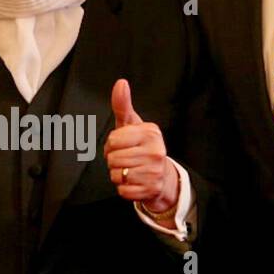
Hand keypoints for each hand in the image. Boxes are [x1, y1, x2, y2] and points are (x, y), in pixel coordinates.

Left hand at [103, 78, 178, 214]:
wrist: (161, 175)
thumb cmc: (142, 146)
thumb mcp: (132, 125)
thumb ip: (123, 105)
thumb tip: (121, 83)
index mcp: (151, 132)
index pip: (112, 140)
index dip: (112, 145)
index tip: (123, 145)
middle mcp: (156, 151)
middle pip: (112, 159)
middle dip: (114, 161)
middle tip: (127, 159)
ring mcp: (155, 171)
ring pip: (116, 175)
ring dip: (118, 175)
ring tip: (131, 170)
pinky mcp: (151, 189)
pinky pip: (123, 190)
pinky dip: (124, 188)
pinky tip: (135, 182)